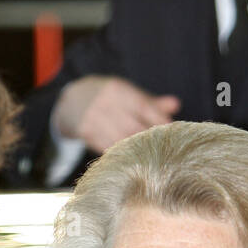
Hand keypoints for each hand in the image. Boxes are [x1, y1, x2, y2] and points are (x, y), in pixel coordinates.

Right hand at [53, 75, 179, 149]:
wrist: (71, 102)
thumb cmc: (108, 99)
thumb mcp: (127, 94)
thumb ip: (151, 102)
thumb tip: (176, 105)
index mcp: (117, 89)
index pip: (142, 106)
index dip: (158, 120)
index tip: (171, 131)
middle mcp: (104, 102)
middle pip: (133, 126)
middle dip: (149, 138)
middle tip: (164, 148)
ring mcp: (93, 118)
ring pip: (121, 139)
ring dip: (137, 149)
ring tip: (150, 156)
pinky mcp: (86, 132)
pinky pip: (108, 147)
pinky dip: (121, 153)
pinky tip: (132, 157)